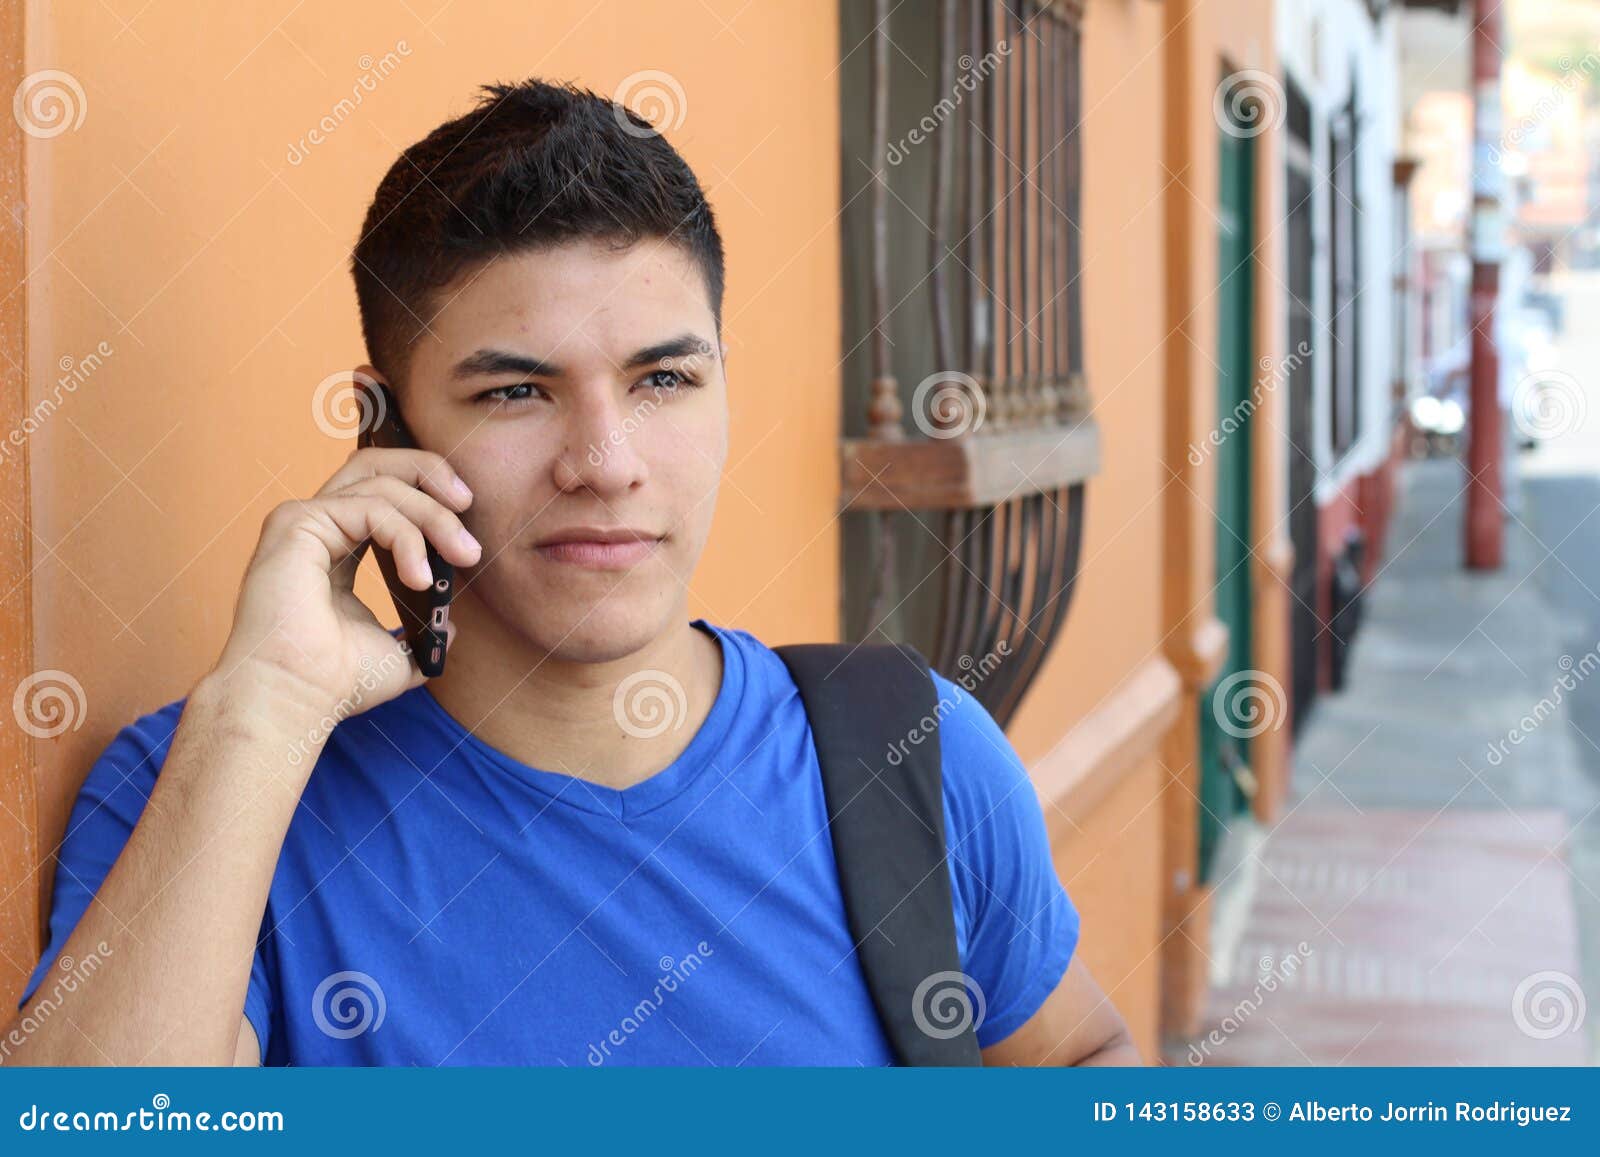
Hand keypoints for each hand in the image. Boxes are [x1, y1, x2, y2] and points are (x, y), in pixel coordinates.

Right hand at [209, 446, 480, 722]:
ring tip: (461, 557)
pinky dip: (406, 536)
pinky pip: (371, 507)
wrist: (295, 698)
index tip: (467, 526)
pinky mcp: (297, 523)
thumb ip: (423, 634)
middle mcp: (315, 526)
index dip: (428, 493)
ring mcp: (303, 521)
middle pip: (376, 463)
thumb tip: (451, 626)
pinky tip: (419, 577)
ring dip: (433, 516)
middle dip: (430, 472)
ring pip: (382, 484)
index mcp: (335, 548)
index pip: (382, 492)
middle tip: (467, 504)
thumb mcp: (396, 653)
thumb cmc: (334, 682)